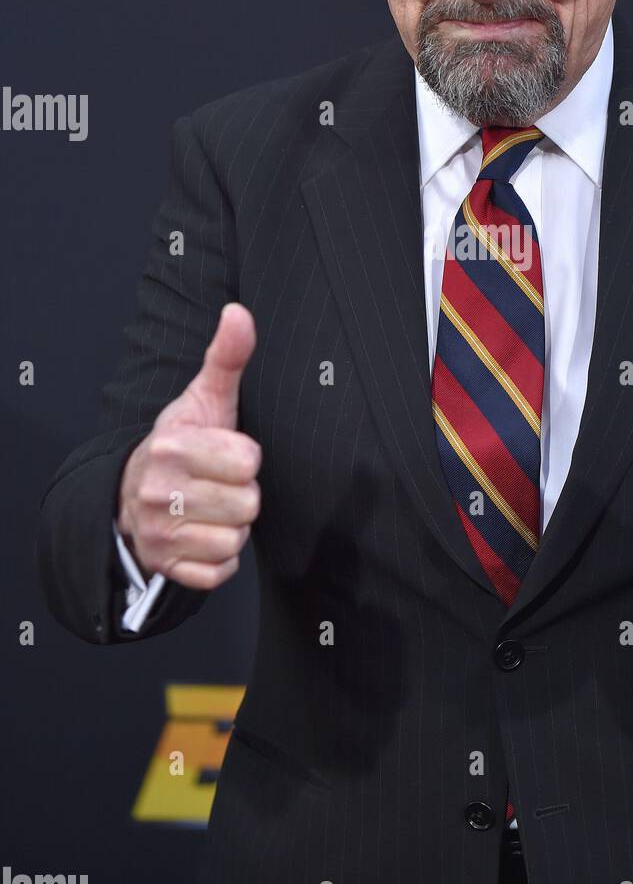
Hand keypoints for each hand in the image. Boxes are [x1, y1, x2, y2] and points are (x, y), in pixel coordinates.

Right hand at [117, 303, 260, 588]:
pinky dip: (220, 558)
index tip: (225, 453)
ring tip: (211, 506)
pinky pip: (220, 571)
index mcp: (170, 446)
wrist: (133, 494)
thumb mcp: (204, 398)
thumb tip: (240, 312)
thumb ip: (226, 356)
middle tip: (218, 482)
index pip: (248, 460)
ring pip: (236, 538)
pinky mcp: (166, 567)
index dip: (245, 457)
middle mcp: (157, 491)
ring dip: (232, 525)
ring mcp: (158, 534)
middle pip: (248, 503)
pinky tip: (204, 533)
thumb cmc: (182, 443)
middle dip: (242, 493)